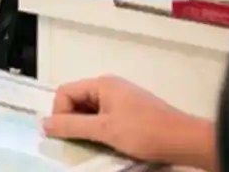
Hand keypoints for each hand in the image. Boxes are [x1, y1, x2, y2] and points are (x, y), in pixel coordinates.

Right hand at [42, 76, 216, 169]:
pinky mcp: (130, 112)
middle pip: (76, 100)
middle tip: (78, 143)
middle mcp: (110, 86)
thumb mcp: (104, 130)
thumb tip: (44, 124)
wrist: (183, 140)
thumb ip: (72, 126)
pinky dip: (100, 131)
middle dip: (72, 122)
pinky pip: (104, 118)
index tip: (66, 135)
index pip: (65, 92)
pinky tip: (107, 144)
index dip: (59, 114)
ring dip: (86, 128)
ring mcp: (121, 99)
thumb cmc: (144, 131)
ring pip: (90, 112)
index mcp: (102, 84)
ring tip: (94, 145)